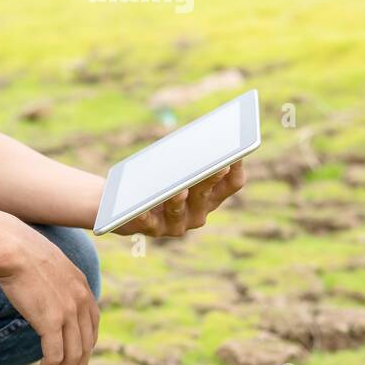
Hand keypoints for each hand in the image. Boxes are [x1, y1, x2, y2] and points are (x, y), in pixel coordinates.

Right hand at [0, 224, 99, 364]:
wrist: (11, 247)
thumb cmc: (21, 253)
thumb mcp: (50, 266)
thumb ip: (56, 284)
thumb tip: (46, 300)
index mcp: (83, 286)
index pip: (92, 327)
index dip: (86, 349)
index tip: (76, 363)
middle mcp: (81, 300)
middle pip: (86, 346)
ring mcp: (69, 311)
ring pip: (72, 357)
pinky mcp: (51, 321)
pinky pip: (54, 357)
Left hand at [112, 159, 246, 237]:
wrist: (127, 203)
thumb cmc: (158, 178)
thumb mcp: (175, 165)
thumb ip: (187, 153)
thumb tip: (197, 135)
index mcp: (209, 195)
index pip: (232, 184)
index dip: (236, 169)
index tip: (238, 152)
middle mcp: (198, 213)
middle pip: (206, 194)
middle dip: (211, 178)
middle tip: (219, 164)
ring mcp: (176, 224)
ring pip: (178, 211)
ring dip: (179, 200)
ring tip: (178, 190)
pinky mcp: (151, 229)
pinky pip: (148, 223)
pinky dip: (145, 216)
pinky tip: (141, 209)